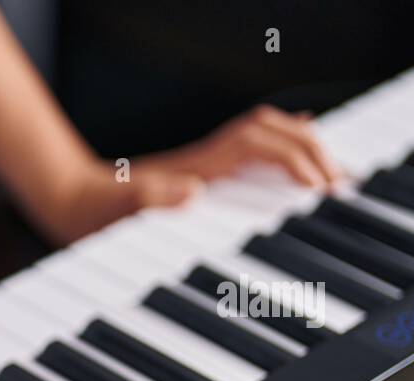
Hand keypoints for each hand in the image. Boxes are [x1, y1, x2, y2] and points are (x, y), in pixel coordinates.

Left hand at [38, 105, 340, 244]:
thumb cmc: (96, 212)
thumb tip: (191, 193)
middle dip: (313, 152)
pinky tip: (296, 175)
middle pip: (273, 134)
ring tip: (335, 177)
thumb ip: (152, 198)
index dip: (294, 158)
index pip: (259, 145)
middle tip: (342, 184)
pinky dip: (283, 158)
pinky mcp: (201, 177)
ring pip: (268, 140)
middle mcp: (207, 160)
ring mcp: (206, 165)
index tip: (321, 185)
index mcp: (197, 167)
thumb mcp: (121, 209)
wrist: (71, 205)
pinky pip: (253, 158)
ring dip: (304, 151)